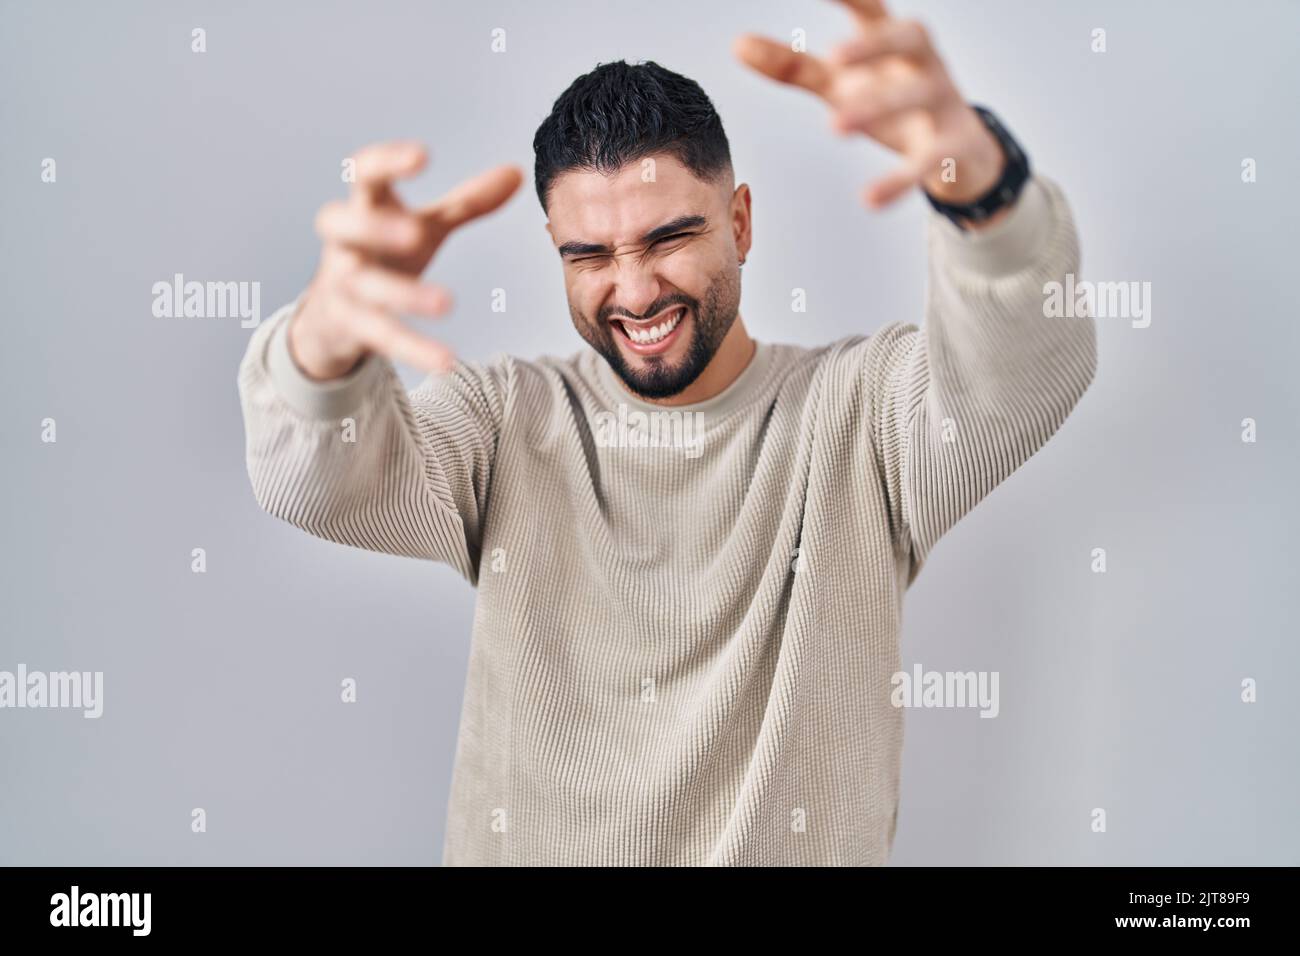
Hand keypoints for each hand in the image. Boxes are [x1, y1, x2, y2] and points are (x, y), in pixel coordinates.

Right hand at [290, 141, 522, 379]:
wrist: (333, 317)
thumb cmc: (385, 255)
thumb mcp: (424, 226)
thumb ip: (465, 202)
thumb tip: (515, 172)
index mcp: (363, 208)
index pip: (364, 174)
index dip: (387, 161)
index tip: (423, 156)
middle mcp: (345, 243)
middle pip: (338, 224)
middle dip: (373, 227)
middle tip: (415, 232)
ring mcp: (342, 285)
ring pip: (364, 286)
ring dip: (403, 295)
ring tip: (446, 304)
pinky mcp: (349, 325)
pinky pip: (380, 335)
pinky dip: (412, 348)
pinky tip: (447, 360)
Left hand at [733, 0, 1004, 210]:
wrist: (962, 154)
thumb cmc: (893, 103)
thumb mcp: (841, 83)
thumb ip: (794, 65)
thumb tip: (738, 44)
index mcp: (893, 42)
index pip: (871, 7)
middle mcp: (922, 64)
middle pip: (907, 40)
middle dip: (874, 46)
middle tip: (836, 56)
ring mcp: (942, 103)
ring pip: (918, 96)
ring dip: (879, 107)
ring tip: (837, 126)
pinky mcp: (953, 147)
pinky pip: (928, 161)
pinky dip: (900, 180)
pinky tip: (870, 199)